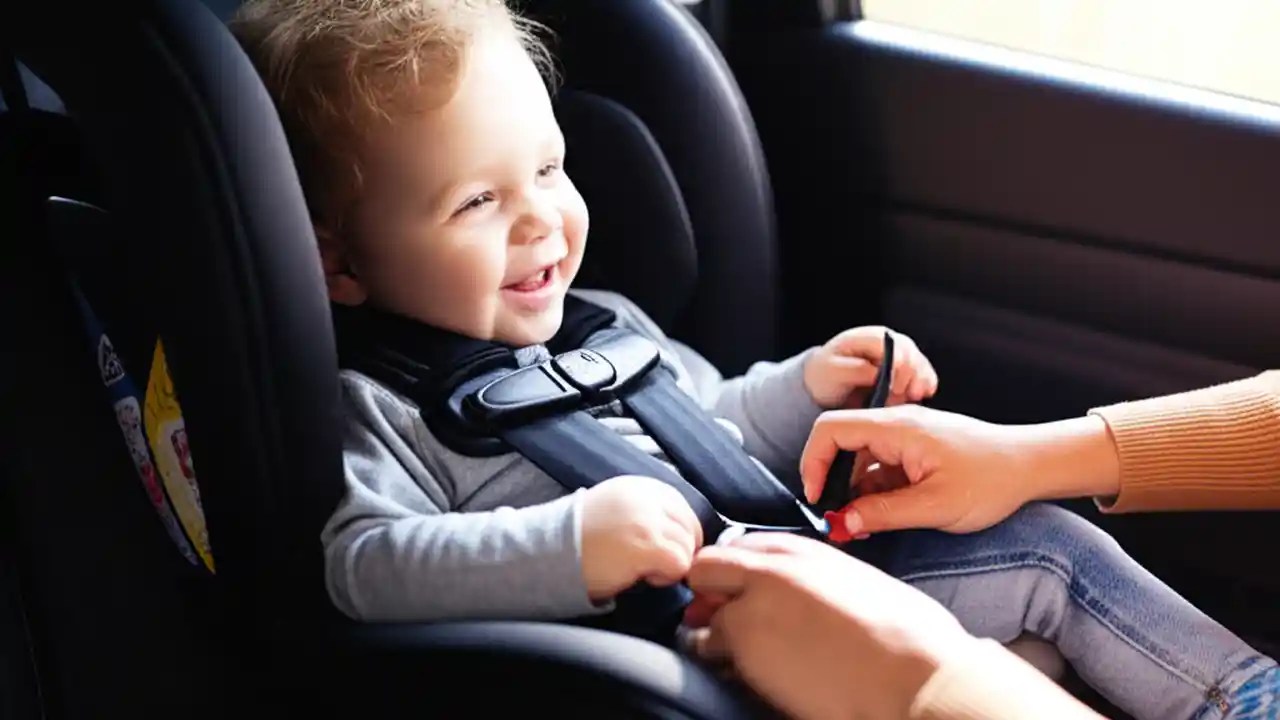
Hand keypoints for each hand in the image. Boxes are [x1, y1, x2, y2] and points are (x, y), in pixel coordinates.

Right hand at [580, 475, 703, 602]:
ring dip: (672, 563)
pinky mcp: (648, 545)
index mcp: (640, 485)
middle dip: (679, 549)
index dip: (679, 533)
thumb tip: (677, 529)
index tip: (665, 548)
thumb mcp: (615, 507)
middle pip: (689, 527)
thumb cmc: (580, 537)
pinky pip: (680, 564)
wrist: (550, 552)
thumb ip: (645, 509)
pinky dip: (667, 576)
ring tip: (645, 569)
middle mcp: (647, 497)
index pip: (682, 507)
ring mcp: (648, 520)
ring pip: (687, 547)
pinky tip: (645, 576)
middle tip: (655, 564)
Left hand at [683, 532, 976, 719]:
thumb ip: (826, 583)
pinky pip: (705, 650)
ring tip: (734, 656)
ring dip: (712, 633)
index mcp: (804, 551)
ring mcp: (748, 603)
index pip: (742, 547)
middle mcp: (770, 567)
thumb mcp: (864, 587)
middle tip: (725, 621)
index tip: (744, 592)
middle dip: (710, 594)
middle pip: (707, 567)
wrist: (910, 675)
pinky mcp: (738, 641)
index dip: (740, 573)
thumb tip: (822, 602)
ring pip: (701, 613)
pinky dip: (715, 662)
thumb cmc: (909, 638)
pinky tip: (740, 675)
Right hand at [799, 406, 1121, 538]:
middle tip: (838, 521)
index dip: (813, 462)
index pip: (830, 430)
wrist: (1032, 466)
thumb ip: (883, 514)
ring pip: (860, 462)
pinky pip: (881, 470)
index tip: (816, 497)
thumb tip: (842, 522)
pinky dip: (874, 494)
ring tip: (863, 527)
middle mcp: (896, 426)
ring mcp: (905, 439)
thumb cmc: (991, 479)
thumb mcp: (935, 506)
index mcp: (896, 428)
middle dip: (833, 484)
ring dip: (855, 493)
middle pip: (841, 445)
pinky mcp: (915, 453)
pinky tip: (883, 518)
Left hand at [802, 327, 937, 408]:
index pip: (892, 345)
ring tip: (913, 398)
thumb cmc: (826, 375)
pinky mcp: (905, 368)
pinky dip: (926, 383)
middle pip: (910, 353)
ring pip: (919, 362)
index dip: (898, 366)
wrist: (826, 383)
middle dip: (911, 376)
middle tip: (903, 397)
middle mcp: (888, 341)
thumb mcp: (833, 372)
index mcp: (869, 337)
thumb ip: (854, 370)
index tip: (895, 387)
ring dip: (920, 381)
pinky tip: (924, 394)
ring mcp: (899, 353)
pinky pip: (922, 372)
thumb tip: (877, 373)